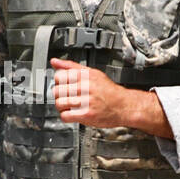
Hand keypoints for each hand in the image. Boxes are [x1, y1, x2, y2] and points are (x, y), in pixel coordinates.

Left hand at [49, 57, 173, 137]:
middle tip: (66, 97)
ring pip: (59, 103)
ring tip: (70, 106)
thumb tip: (55, 62)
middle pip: (57, 90)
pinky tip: (73, 113)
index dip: (58, 82)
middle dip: (59, 96)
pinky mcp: (87, 114)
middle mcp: (85, 87)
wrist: (124, 106)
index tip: (63, 85)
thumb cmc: (109, 91)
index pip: (59, 76)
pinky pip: (65, 116)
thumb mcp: (92, 73)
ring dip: (62, 107)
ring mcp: (86, 101)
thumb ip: (72, 67)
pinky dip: (66, 116)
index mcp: (85, 75)